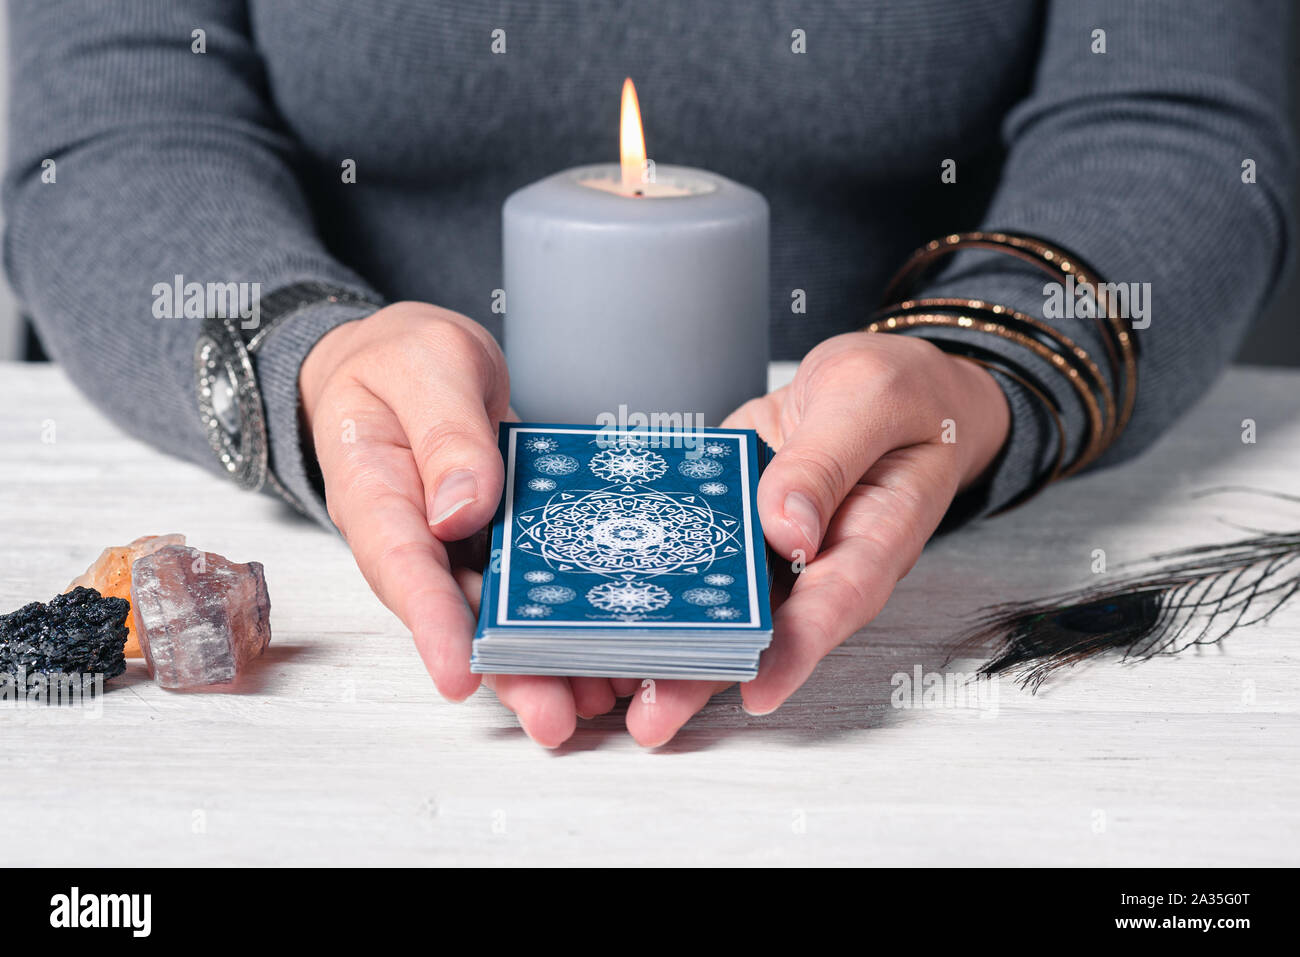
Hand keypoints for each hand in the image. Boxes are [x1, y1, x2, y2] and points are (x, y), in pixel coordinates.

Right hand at [300, 302, 619, 745]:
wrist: (400, 360)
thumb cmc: (399, 359)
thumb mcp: (426, 366)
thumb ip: (444, 430)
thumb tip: (462, 508)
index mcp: (376, 492)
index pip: (402, 566)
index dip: (433, 624)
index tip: (460, 675)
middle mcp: (414, 533)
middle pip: (456, 611)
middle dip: (504, 669)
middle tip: (551, 716)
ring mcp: (455, 541)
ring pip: (495, 612)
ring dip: (540, 660)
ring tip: (594, 701)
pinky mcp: (494, 537)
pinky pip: (525, 585)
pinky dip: (559, 620)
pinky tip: (603, 652)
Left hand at [622, 332, 1010, 745]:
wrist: (881, 386)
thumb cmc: (901, 394)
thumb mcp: (870, 400)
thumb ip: (828, 459)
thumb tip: (787, 527)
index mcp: (874, 535)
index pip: (839, 601)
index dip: (798, 650)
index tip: (757, 690)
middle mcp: (818, 558)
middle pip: (765, 628)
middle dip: (707, 673)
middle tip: (653, 717)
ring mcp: (770, 545)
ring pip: (718, 605)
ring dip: (666, 645)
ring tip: (606, 685)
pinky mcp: (732, 522)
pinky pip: (690, 556)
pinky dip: (647, 583)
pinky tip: (597, 608)